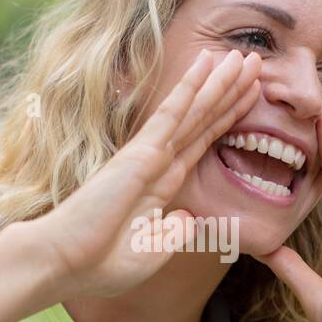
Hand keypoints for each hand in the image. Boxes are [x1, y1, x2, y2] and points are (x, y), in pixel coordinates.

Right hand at [26, 48, 261, 299]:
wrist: (64, 264)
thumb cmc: (100, 264)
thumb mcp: (151, 252)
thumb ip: (174, 232)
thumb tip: (189, 217)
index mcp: (161, 185)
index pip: (202, 141)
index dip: (228, 116)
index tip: (251, 95)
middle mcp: (157, 163)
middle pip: (202, 118)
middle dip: (231, 90)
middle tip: (257, 61)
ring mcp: (148, 154)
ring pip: (193, 110)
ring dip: (221, 81)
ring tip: (247, 56)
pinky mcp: (138, 154)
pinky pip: (171, 114)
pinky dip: (190, 87)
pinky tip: (207, 62)